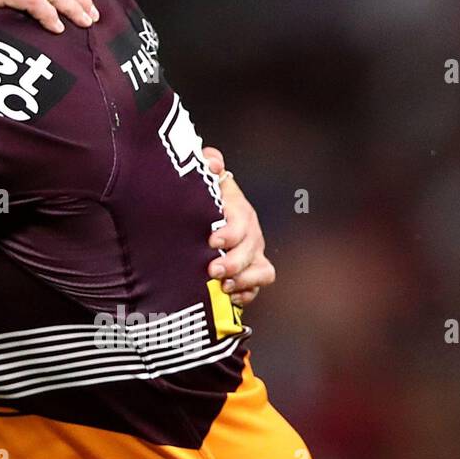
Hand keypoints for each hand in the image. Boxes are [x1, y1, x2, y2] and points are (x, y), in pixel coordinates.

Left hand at [203, 146, 274, 306]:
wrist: (196, 214)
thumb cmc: (198, 197)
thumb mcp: (201, 179)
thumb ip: (206, 164)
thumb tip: (213, 161)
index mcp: (238, 208)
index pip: (241, 220)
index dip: (230, 233)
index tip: (212, 242)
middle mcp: (250, 232)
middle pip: (252, 250)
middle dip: (234, 262)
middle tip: (213, 270)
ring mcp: (253, 254)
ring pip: (263, 271)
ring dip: (245, 281)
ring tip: (224, 286)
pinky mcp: (250, 274)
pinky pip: (257, 288)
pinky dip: (246, 295)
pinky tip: (229, 297)